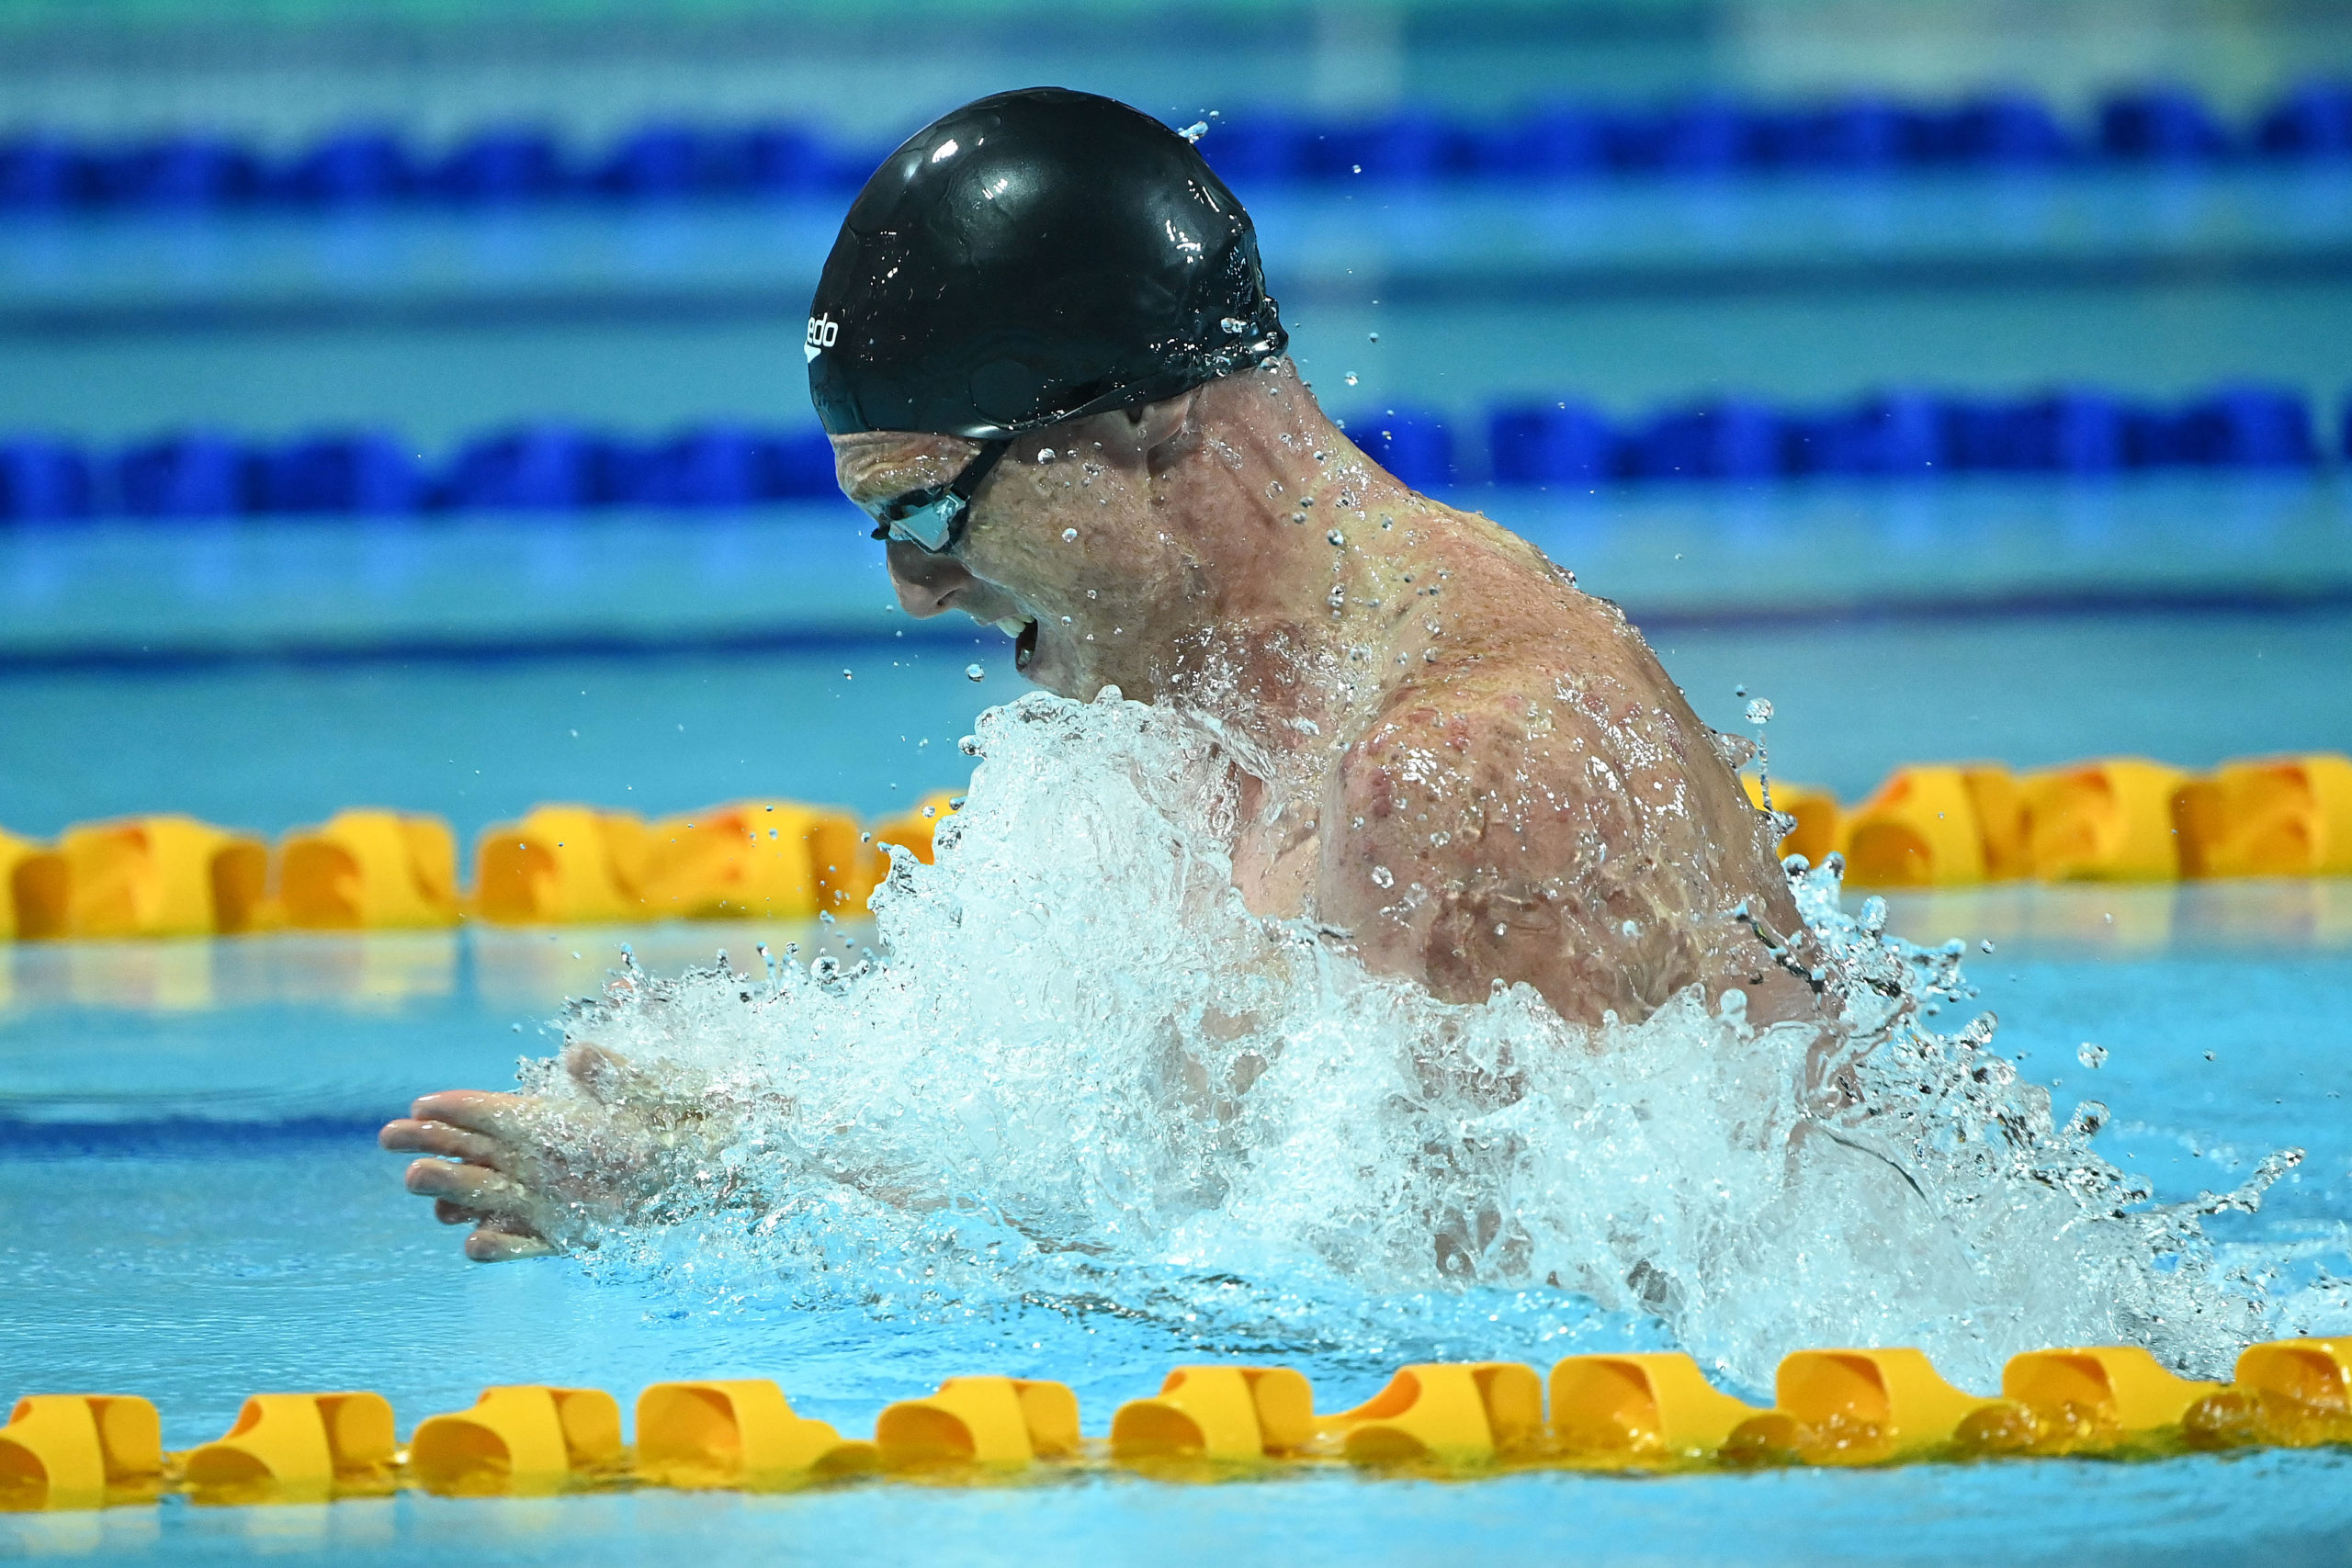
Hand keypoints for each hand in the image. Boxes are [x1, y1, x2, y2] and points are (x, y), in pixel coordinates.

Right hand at [379, 1043, 672, 1261]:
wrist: (717, 1170)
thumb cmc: (686, 1120)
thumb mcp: (654, 1094)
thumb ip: (616, 1078)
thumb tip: (579, 1053)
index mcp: (551, 1118)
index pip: (490, 1110)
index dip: (455, 1106)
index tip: (419, 1106)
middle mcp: (538, 1158)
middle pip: (469, 1149)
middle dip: (427, 1142)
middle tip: (389, 1138)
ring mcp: (547, 1198)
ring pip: (483, 1195)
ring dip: (452, 1192)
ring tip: (426, 1188)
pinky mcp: (566, 1235)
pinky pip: (522, 1243)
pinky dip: (499, 1247)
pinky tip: (476, 1244)